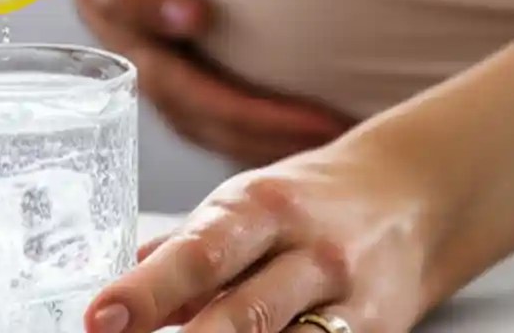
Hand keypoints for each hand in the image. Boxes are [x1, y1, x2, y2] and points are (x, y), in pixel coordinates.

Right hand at [73, 0, 352, 166]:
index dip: (151, 2)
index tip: (198, 14)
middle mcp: (117, 28)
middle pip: (164, 81)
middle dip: (240, 110)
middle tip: (315, 120)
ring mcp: (144, 66)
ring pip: (192, 120)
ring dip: (259, 138)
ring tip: (331, 138)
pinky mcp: (175, 95)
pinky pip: (213, 130)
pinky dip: (260, 142)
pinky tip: (314, 142)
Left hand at [86, 145, 432, 332]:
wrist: (413, 196)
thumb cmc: (306, 202)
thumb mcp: (241, 207)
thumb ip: (184, 252)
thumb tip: (118, 292)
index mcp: (260, 208)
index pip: (197, 253)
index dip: (145, 291)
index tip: (100, 317)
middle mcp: (309, 254)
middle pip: (244, 315)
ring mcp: (350, 302)